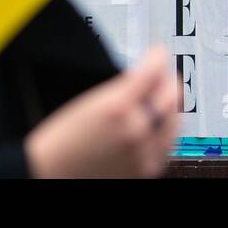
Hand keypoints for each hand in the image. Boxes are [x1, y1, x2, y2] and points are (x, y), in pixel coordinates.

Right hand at [24, 46, 179, 178]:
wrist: (53, 173)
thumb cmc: (61, 141)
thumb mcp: (87, 102)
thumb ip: (119, 89)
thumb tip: (142, 77)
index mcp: (117, 107)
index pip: (152, 72)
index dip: (157, 58)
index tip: (158, 53)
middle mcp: (136, 130)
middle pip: (171, 97)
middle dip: (168, 80)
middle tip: (165, 73)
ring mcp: (145, 153)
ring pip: (174, 122)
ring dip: (170, 106)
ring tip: (162, 97)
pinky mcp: (148, 171)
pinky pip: (167, 145)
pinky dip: (165, 130)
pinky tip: (155, 124)